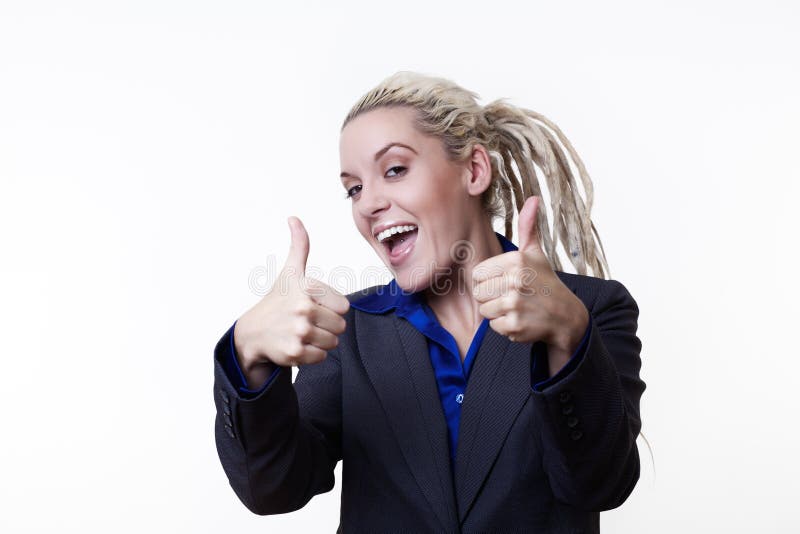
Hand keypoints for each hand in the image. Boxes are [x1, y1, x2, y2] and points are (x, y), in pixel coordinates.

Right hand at [233, 216, 349, 372]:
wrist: (253, 332)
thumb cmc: (277, 300)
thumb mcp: (290, 272)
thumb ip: (299, 245)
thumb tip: (294, 218)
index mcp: (307, 287)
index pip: (344, 306)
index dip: (331, 308)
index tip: (313, 305)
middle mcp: (303, 308)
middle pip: (341, 326)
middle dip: (327, 326)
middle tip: (307, 321)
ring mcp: (298, 331)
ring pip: (333, 342)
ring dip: (320, 341)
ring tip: (301, 333)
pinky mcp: (295, 353)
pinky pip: (321, 357)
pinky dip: (312, 355)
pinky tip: (296, 345)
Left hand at [472, 196, 588, 371]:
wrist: (567, 316)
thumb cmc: (545, 282)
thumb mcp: (536, 253)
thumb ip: (528, 227)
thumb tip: (534, 198)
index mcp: (516, 260)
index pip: (477, 274)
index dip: (488, 280)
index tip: (506, 282)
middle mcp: (516, 281)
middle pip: (478, 293)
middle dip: (491, 297)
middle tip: (512, 297)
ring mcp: (515, 304)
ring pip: (484, 310)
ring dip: (497, 313)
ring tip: (517, 308)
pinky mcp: (515, 325)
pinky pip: (493, 326)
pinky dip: (505, 327)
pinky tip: (521, 320)